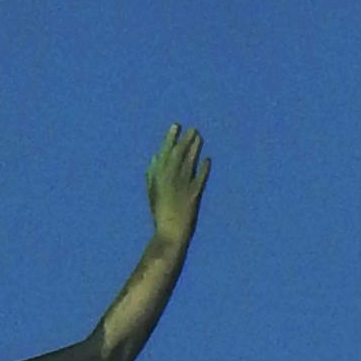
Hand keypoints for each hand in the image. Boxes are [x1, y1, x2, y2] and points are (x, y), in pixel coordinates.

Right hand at [146, 122, 208, 252]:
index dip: (170, 138)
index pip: (164, 152)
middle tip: (193, 129)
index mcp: (157, 177)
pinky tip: (207, 159)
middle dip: (185, 140)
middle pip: (179, 154)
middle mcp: (169, 179)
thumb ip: (153, 173)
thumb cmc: (161, 214)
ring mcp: (182, 187)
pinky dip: (204, 168)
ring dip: (195, 149)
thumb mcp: (153, 192)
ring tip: (199, 138)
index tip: (176, 126)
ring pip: (189, 162)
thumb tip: (156, 156)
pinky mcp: (194, 196)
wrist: (169, 234)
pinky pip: (200, 178)